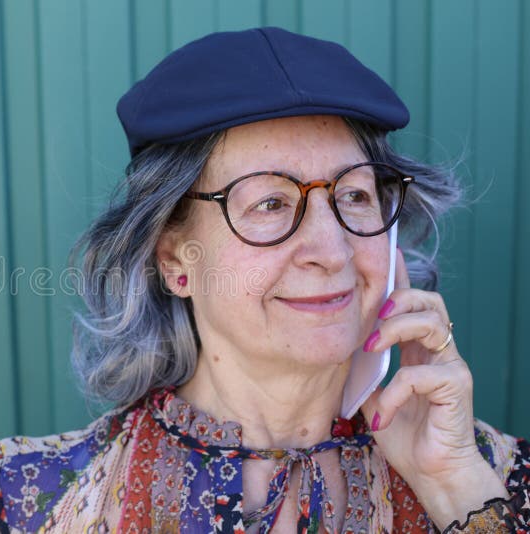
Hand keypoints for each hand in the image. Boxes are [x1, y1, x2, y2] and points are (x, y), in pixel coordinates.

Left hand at [359, 248, 507, 526]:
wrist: (430, 473)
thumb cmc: (402, 433)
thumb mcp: (370, 394)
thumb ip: (361, 368)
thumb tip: (335, 346)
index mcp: (418, 349)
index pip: (412, 304)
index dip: (400, 277)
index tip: (386, 252)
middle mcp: (438, 352)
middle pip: (430, 301)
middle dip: (399, 298)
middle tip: (372, 315)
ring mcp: (451, 367)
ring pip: (431, 323)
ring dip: (395, 330)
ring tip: (371, 348)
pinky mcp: (456, 387)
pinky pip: (420, 374)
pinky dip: (392, 393)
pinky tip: (380, 415)